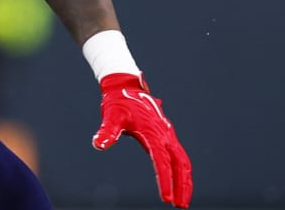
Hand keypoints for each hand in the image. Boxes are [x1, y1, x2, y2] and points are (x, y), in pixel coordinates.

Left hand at [92, 73, 192, 207]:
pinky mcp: (167, 135)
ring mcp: (168, 134)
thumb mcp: (111, 116)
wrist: (125, 86)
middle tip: (180, 206)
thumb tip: (99, 145)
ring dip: (185, 181)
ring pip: (183, 161)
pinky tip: (179, 182)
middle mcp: (165, 134)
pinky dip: (182, 171)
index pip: (162, 161)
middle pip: (181, 164)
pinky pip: (180, 156)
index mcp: (153, 131)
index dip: (165, 180)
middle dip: (182, 186)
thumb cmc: (118, 102)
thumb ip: (106, 132)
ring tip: (182, 200)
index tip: (166, 199)